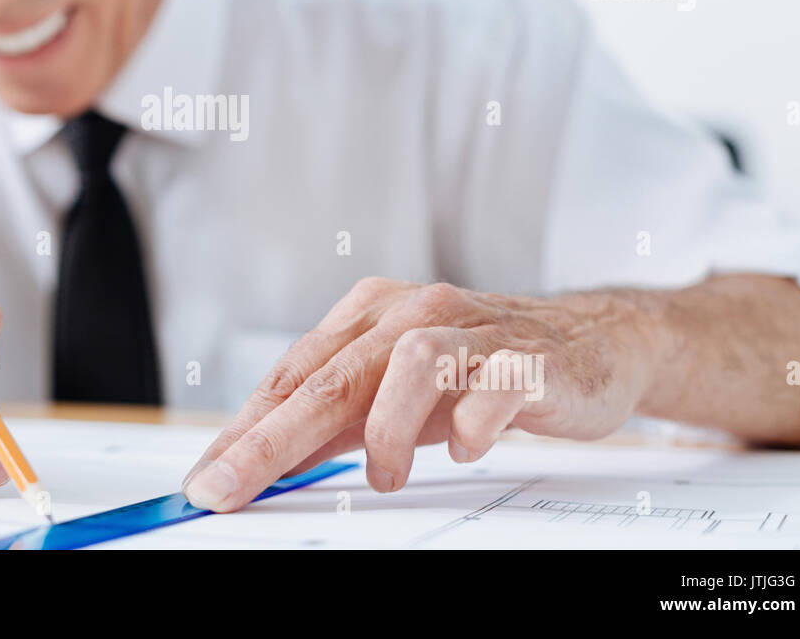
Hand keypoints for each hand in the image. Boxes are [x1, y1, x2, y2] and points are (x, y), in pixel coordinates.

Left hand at [183, 278, 658, 511]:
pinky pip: (492, 386)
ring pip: (406, 364)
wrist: (592, 341)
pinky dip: (472, 423)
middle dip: (270, 439)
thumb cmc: (478, 369)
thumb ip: (332, 422)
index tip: (207, 478)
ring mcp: (472, 330)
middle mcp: (414, 312)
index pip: (293, 374)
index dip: (244, 429)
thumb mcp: (392, 395)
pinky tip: (466, 449)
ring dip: (384, 430)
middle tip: (231, 488)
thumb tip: (259, 464)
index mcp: (371, 315)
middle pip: (330, 375)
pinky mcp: (529, 358)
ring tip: (384, 476)